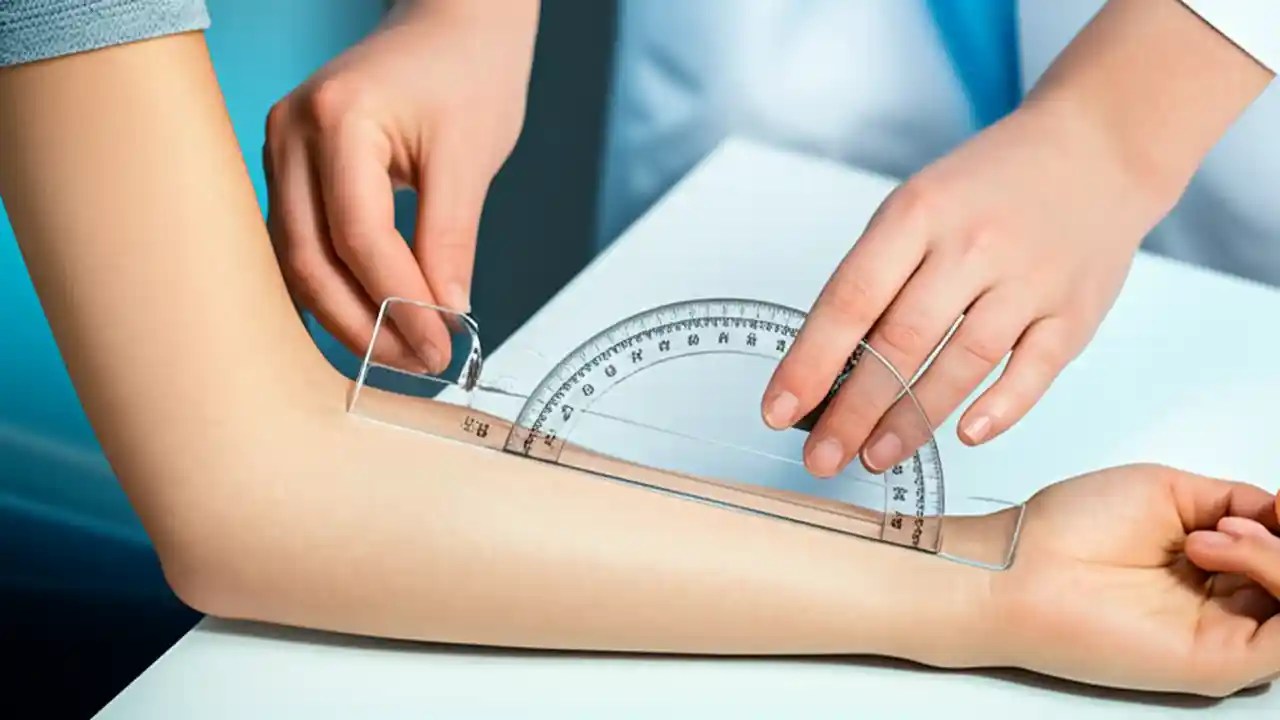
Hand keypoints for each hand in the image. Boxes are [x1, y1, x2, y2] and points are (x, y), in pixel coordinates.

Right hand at [264, 0, 537, 371]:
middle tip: (418, 363)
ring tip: (400, 353)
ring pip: (297, 260)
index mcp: (338, 118)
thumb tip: (442, 316)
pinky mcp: (292, 169)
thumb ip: (451, 240)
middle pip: (310, 259)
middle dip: (365, 325)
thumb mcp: (471, 157)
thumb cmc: (468, 72)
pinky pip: (302, 243)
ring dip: (346, 316)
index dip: (400, 304)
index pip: (360, 237)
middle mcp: (292, 134)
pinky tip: (374, 320)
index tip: (439, 347)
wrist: (454, 26)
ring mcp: (282, 150)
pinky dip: (336, 287)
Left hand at [761, 100, 1177, 477]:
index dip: (810, 362)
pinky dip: (999, 408)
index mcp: (918, 212)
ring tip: (873, 457)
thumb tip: (826, 367)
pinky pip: (1035, 370)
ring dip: (912, 420)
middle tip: (821, 459)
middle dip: (852, 410)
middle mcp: (973, 245)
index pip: (850, 299)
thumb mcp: (918, 206)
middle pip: (901, 341)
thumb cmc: (987, 188)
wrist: (1096, 147)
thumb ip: (878, 276)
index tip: (778, 411)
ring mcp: (1030, 278)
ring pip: (962, 363)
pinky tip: (963, 435)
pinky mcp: (1076, 309)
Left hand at [989, 464, 1279, 695]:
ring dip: (1276, 557)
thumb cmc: (1070, 529)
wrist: (1022, 568)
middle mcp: (1224, 602)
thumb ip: (1235, 502)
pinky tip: (1229, 553)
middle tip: (1231, 520)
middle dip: (1279, 538)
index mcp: (1212, 563)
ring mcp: (1224, 635)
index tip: (1274, 502)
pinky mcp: (1217, 664)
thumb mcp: (1168, 492)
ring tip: (1209, 537)